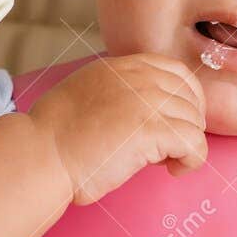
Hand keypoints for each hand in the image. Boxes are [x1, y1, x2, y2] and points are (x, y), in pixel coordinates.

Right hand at [27, 54, 206, 205]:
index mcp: (124, 66)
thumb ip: (119, 91)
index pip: (178, 73)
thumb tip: (147, 110)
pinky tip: (171, 170)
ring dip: (184, 145)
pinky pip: (195, 144)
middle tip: (164, 148)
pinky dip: (191, 161)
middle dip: (185, 124)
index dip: (185, 101)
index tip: (174, 123)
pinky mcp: (152, 130)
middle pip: (192, 98)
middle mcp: (139, 77)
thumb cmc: (56, 136)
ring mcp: (147, 102)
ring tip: (160, 161)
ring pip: (195, 123)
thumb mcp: (88, 91)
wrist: (41, 154)